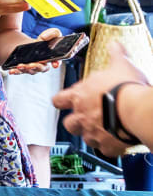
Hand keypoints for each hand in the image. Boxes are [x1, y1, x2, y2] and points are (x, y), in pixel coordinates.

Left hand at [7, 28, 62, 74]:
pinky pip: (19, 72)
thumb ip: (52, 33)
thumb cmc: (39, 42)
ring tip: (20, 65)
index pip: (56, 61)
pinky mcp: (22, 68)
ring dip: (26, 69)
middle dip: (38, 67)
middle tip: (33, 64)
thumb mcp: (46, 36)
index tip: (54, 64)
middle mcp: (42, 65)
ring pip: (30, 71)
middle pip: (42, 68)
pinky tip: (11, 71)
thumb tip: (46, 36)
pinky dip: (16, 72)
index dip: (56, 63)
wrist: (23, 45)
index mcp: (51, 57)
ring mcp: (32, 67)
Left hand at [53, 41, 148, 155]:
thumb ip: (115, 55)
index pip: (58, 100)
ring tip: (106, 130)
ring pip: (86, 138)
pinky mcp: (107, 146)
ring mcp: (93, 133)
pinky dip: (111, 147)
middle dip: (76, 122)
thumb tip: (115, 44)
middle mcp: (81, 116)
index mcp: (79, 96)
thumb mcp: (120, 65)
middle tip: (89, 118)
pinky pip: (106, 150)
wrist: (138, 110)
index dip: (62, 101)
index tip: (66, 102)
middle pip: (69, 124)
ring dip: (94, 135)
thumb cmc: (126, 87)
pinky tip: (119, 141)